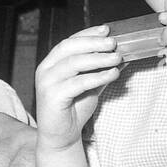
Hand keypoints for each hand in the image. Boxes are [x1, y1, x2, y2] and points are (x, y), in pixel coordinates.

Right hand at [33, 25, 120, 152]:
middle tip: (113, 42)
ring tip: (117, 58)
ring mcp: (46, 83)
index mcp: (52, 63)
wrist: (62, 136)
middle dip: (93, 43)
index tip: (107, 30)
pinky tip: (112, 75)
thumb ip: (102, 70)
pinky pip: (78, 82)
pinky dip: (97, 77)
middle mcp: (45, 70)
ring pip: (74, 63)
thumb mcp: (91, 85)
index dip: (88, 34)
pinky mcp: (52, 97)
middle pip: (69, 48)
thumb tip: (121, 55)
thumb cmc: (73, 110)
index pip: (70, 41)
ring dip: (98, 58)